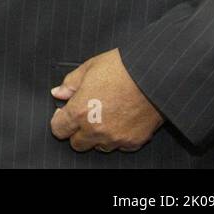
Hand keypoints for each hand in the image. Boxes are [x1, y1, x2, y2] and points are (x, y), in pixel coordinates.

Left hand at [49, 48, 164, 151]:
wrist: (155, 74)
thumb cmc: (122, 67)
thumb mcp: (89, 68)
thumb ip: (70, 84)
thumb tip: (58, 93)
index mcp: (80, 111)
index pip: (58, 130)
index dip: (60, 120)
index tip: (65, 113)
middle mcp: (96, 129)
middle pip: (77, 144)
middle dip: (78, 131)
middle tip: (86, 115)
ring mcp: (116, 138)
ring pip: (99, 146)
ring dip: (99, 136)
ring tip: (107, 115)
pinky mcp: (134, 141)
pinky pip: (120, 146)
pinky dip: (119, 137)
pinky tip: (122, 120)